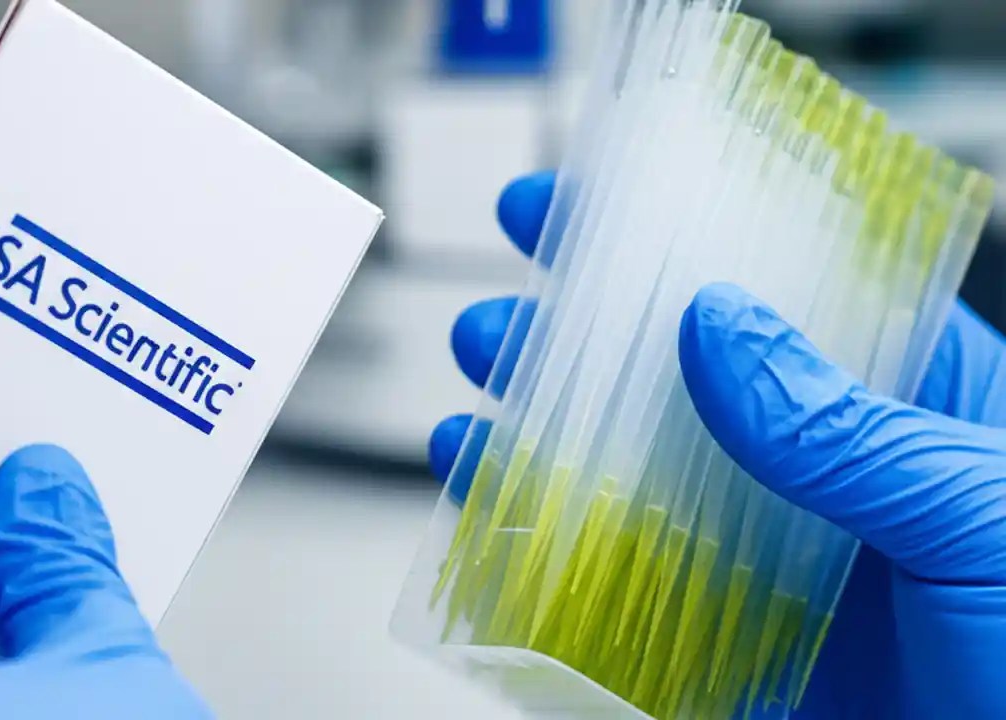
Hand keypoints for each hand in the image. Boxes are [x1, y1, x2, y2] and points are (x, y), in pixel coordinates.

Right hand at [432, 172, 1005, 717]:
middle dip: (577, 340)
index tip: (588, 200)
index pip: (785, 289)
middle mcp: (826, 477)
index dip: (682, 237)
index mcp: (911, 411)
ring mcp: (772, 564)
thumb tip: (717, 326)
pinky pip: (622, 590)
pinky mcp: (732, 650)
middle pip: (678, 383)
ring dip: (541, 441)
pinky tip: (495, 517)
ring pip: (635, 481)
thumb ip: (845, 426)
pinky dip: (547, 552)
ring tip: (475, 408)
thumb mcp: (978, 515)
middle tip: (502, 315)